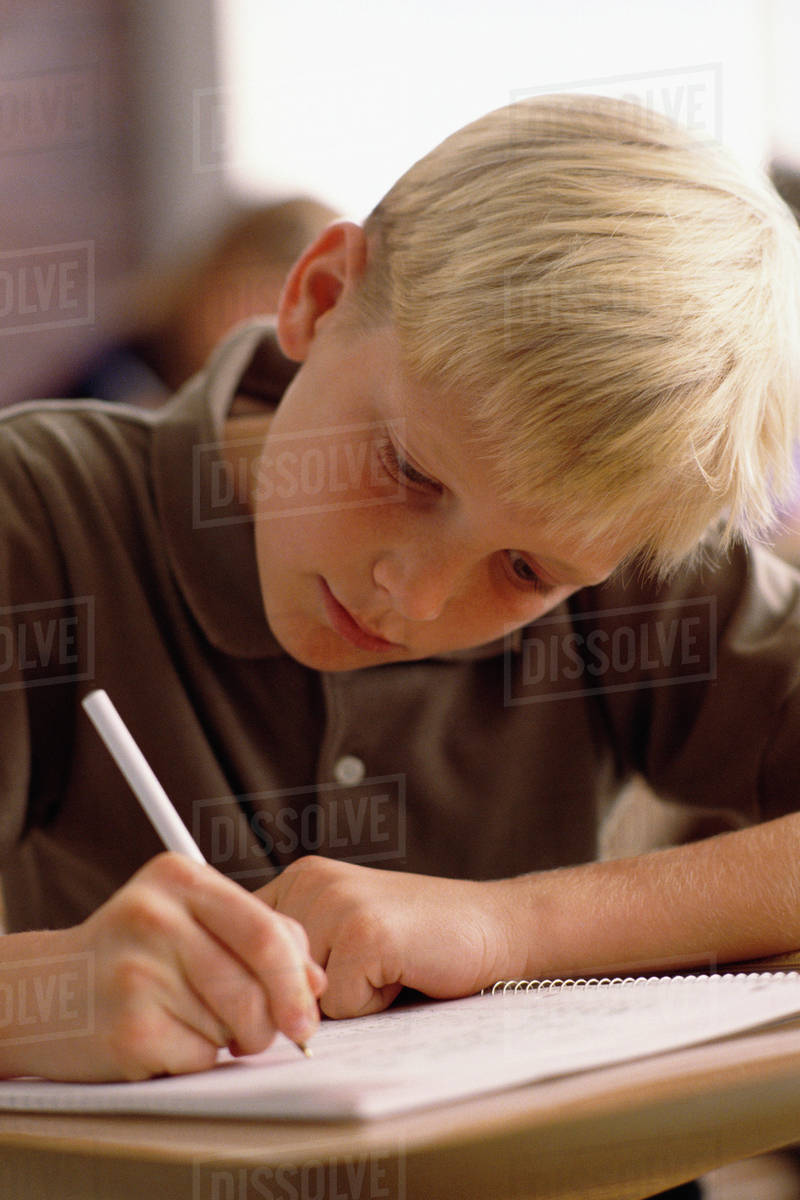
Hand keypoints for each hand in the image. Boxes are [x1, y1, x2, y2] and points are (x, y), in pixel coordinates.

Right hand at [0, 853, 325, 1081]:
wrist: (45, 989)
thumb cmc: (132, 952)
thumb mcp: (189, 915)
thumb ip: (258, 935)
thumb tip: (315, 983)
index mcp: (180, 878)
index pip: (265, 930)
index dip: (296, 979)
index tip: (307, 1013)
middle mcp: (156, 916)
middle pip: (254, 985)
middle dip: (270, 1020)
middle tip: (261, 1031)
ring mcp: (138, 972)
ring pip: (232, 1024)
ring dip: (230, 1039)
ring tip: (200, 1022)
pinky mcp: (128, 1028)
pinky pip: (201, 1057)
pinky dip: (197, 1058)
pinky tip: (167, 1036)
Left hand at [257, 857, 514, 1017]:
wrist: (492, 926)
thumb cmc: (418, 941)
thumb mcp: (342, 933)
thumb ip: (293, 954)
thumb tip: (236, 1011)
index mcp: (299, 879)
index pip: (237, 943)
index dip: (259, 983)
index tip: (302, 988)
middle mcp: (309, 881)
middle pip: (265, 978)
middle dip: (310, 995)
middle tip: (366, 966)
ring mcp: (336, 903)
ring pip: (299, 995)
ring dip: (344, 1000)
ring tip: (384, 967)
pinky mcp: (364, 932)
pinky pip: (340, 1004)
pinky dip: (373, 1005)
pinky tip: (402, 970)